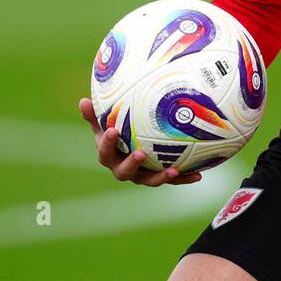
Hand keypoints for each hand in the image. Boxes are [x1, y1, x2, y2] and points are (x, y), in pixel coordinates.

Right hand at [79, 98, 203, 185]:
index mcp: (109, 155)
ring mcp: (141, 175)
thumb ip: (95, 114)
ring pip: (149, 180)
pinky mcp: (157, 177)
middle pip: (124, 171)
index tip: (112, 131)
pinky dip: (183, 178)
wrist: (130, 148)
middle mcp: (123, 169)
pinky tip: (198, 175)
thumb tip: (83, 100)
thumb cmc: (116, 131)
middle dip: (132, 164)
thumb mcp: (104, 122)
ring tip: (173, 170)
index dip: (107, 143)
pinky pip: (170, 180)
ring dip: (161, 177)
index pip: (104, 151)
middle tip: (140, 153)